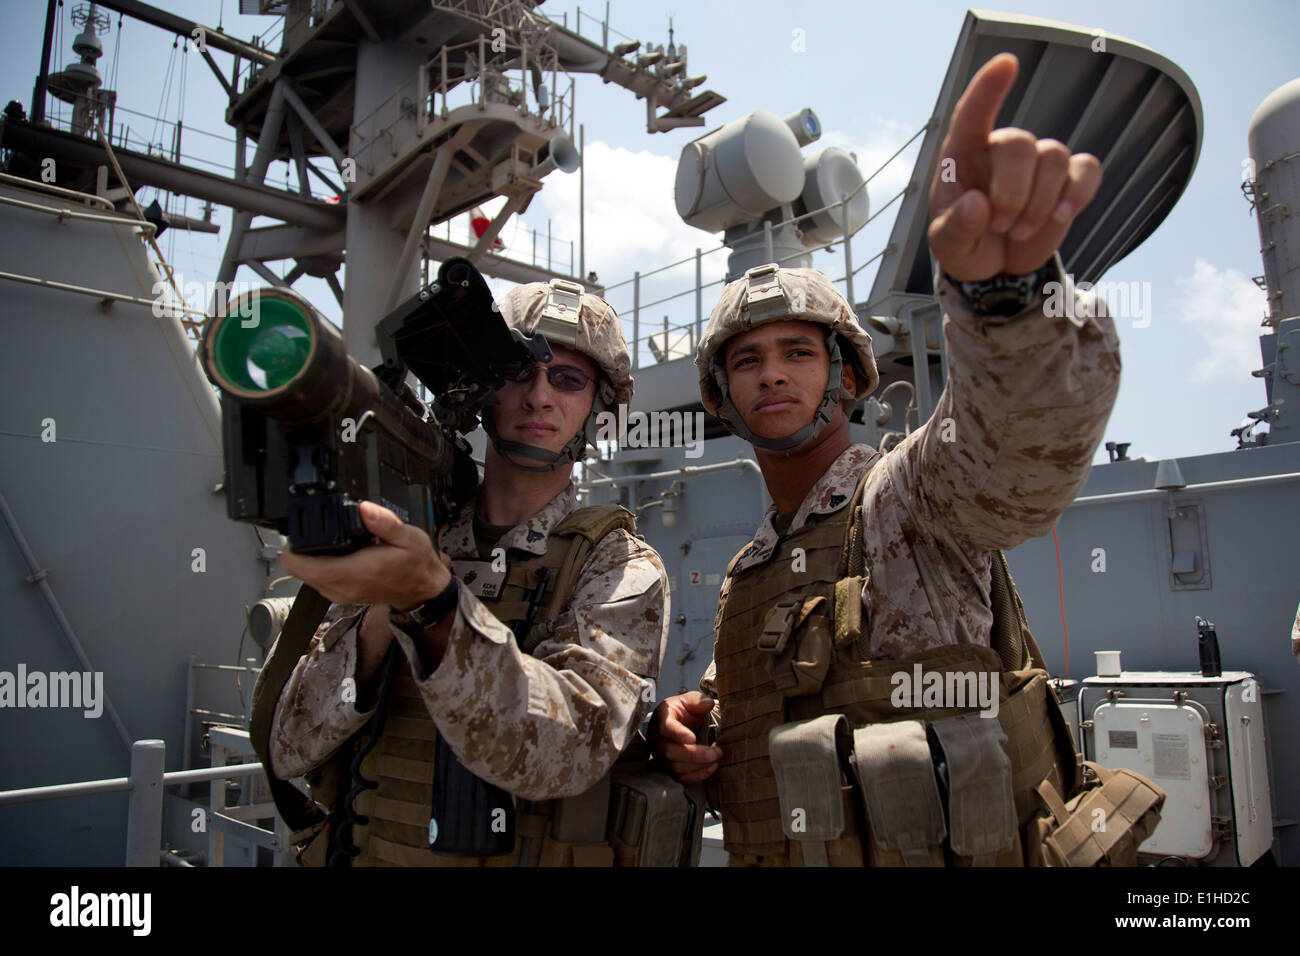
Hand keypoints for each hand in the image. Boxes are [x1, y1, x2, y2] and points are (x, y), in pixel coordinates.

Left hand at [279, 501, 450, 610]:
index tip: (301, 532)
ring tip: (326, 540)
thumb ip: (384, 522)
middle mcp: (343, 587)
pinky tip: (334, 552)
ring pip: (304, 576)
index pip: (302, 565)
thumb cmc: (416, 564)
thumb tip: (364, 509)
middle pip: (298, 569)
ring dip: (308, 557)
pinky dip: (318, 565)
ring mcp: (340, 593)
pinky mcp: (341, 594)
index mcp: (356, 572)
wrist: (424, 588)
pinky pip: (317, 579)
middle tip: (314, 530)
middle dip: (300, 549)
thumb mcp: (408, 536)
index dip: (293, 546)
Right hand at [650, 692, 720, 782]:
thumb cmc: (682, 712)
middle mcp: (657, 739)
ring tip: (716, 759)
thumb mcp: (690, 701)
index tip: (693, 738)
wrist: (677, 724)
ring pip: (676, 767)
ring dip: (698, 766)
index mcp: (661, 718)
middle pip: (670, 751)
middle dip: (695, 754)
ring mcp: (660, 756)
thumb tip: (708, 703)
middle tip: (716, 752)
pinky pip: (680, 777)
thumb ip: (698, 700)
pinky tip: (711, 767)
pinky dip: (697, 775)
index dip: (678, 734)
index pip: (666, 728)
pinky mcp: (668, 769)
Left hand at [928, 52, 1101, 280]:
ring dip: (1040, 204)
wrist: (996, 267)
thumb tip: (977, 206)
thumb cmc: (966, 243)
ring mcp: (1038, 161)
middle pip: (1020, 143)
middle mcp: (1001, 149)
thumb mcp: (947, 246)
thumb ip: (955, 228)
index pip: (973, 113)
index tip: (1007, 63)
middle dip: (1013, 192)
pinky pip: (1086, 169)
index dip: (989, 88)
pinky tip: (1063, 215)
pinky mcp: (1068, 180)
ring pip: (1054, 157)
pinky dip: (1079, 193)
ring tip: (1018, 232)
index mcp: (964, 155)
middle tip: (1002, 226)